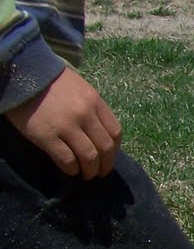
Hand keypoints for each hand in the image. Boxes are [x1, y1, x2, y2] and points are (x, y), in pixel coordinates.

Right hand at [4, 66, 121, 177]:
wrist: (24, 73)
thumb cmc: (53, 83)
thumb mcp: (81, 89)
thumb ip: (93, 109)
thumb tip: (100, 135)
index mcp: (95, 102)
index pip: (115, 132)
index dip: (115, 150)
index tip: (109, 158)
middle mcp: (84, 115)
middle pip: (105, 148)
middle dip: (105, 165)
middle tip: (99, 173)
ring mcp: (66, 126)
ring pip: (88, 157)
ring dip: (90, 171)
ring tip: (86, 175)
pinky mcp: (46, 136)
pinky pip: (66, 159)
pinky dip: (72, 169)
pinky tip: (70, 171)